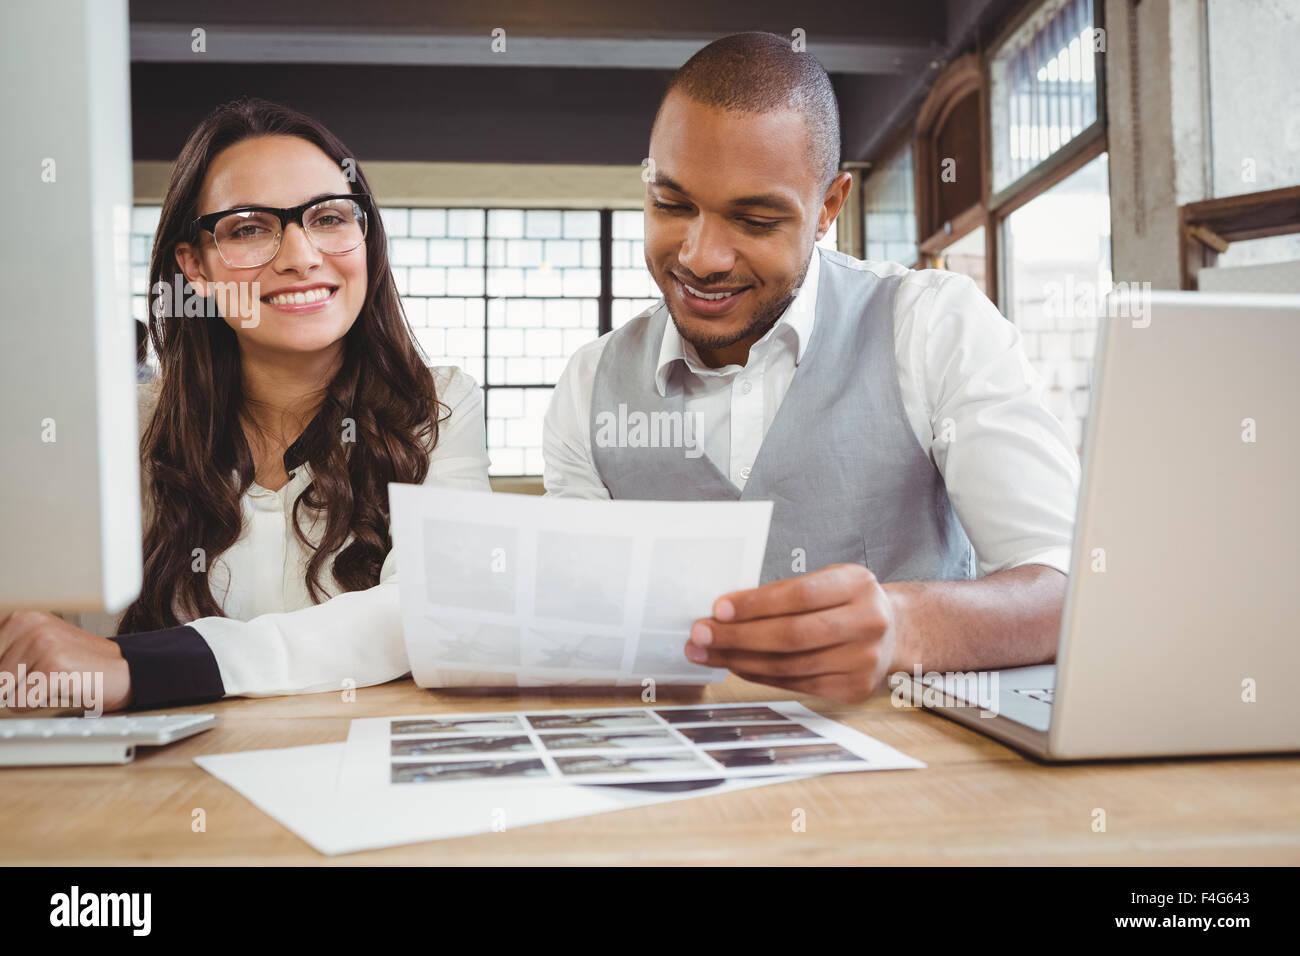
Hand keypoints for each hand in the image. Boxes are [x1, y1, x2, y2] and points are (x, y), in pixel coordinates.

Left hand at [0, 611, 130, 712]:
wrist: (123, 670)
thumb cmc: (79, 664)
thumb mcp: (36, 649)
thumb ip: (4, 660)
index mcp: (20, 618)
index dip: (2, 676)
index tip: (19, 673)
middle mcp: (28, 624)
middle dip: (10, 686)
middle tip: (40, 678)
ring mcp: (42, 643)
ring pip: (2, 691)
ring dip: (24, 696)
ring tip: (50, 682)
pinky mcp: (53, 666)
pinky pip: (20, 701)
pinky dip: (36, 704)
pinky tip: (58, 689)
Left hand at [683, 563, 896, 703]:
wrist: (894, 630)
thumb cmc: (848, 601)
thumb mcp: (827, 580)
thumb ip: (786, 593)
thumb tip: (725, 610)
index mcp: (857, 584)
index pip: (798, 595)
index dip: (755, 603)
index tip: (718, 608)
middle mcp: (867, 622)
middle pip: (792, 634)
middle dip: (738, 636)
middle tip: (700, 635)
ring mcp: (864, 660)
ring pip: (789, 664)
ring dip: (740, 660)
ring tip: (708, 653)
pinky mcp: (854, 688)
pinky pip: (796, 683)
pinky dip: (760, 675)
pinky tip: (736, 666)